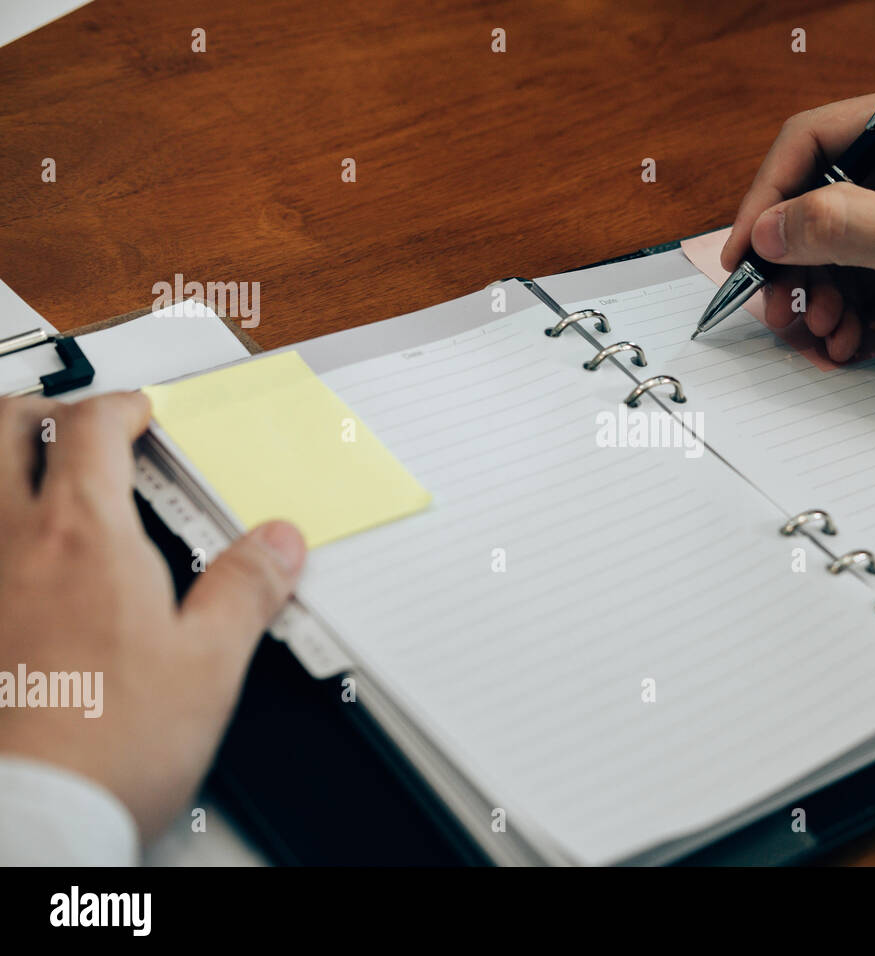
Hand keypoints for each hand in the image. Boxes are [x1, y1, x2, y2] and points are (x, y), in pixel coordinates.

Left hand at [0, 392, 305, 840]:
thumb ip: (245, 589)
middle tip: (65, 420)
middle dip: (36, 411)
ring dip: (1, 459)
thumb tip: (278, 543)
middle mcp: (13, 544)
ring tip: (27, 469)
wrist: (29, 813)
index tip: (138, 415)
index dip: (118, 407)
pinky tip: (14, 563)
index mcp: (85, 537)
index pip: (90, 429)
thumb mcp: (209, 664)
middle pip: (3, 432)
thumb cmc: (108, 743)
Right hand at [721, 79, 874, 389]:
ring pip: (827, 252)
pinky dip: (839, 318)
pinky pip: (852, 286)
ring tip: (819, 332)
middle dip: (790, 262)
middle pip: (813, 202)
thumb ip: (837, 226)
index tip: (743, 250)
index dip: (768, 196)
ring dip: (813, 298)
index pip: (813, 141)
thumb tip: (765, 230)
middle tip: (778, 307)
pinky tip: (842, 345)